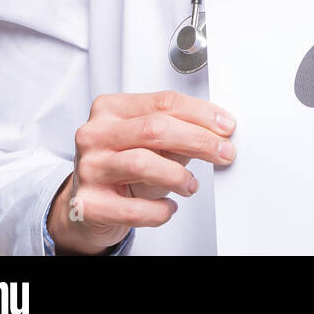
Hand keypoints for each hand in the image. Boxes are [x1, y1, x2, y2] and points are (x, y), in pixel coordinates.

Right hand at [47, 91, 236, 254]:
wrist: (87, 205)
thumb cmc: (122, 167)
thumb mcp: (148, 142)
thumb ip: (177, 132)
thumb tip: (218, 133)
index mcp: (110, 109)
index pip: (163, 102)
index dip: (201, 113)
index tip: (226, 126)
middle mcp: (95, 134)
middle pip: (156, 128)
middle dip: (199, 140)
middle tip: (223, 153)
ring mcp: (89, 168)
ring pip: (143, 163)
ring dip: (179, 176)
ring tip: (191, 184)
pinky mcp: (88, 204)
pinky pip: (134, 208)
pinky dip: (159, 211)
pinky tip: (167, 208)